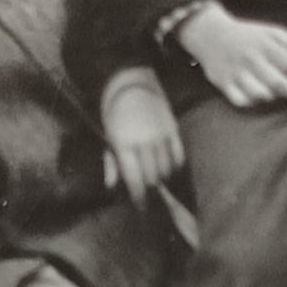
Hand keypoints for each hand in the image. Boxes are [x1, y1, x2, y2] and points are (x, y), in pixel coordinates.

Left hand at [103, 80, 186, 206]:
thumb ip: (111, 162)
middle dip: (150, 188)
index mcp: (123, 144)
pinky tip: (170, 169)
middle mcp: (144, 141)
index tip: (141, 206)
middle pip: (153, 177)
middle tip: (148, 192)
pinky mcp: (173, 128)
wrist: (129, 80)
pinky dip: (175, 165)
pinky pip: (179, 155)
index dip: (139, 196)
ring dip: (162, 178)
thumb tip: (112, 186)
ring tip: (157, 180)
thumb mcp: (107, 136)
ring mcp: (161, 134)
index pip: (135, 179)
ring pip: (167, 168)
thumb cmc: (113, 111)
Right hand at [181, 6, 286, 107]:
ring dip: (273, 96)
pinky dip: (252, 102)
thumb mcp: (271, 31)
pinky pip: (241, 100)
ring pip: (259, 93)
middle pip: (277, 82)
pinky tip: (258, 97)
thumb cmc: (247, 36)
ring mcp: (236, 73)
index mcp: (263, 45)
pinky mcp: (224, 84)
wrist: (212, 35)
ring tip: (278, 93)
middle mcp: (250, 59)